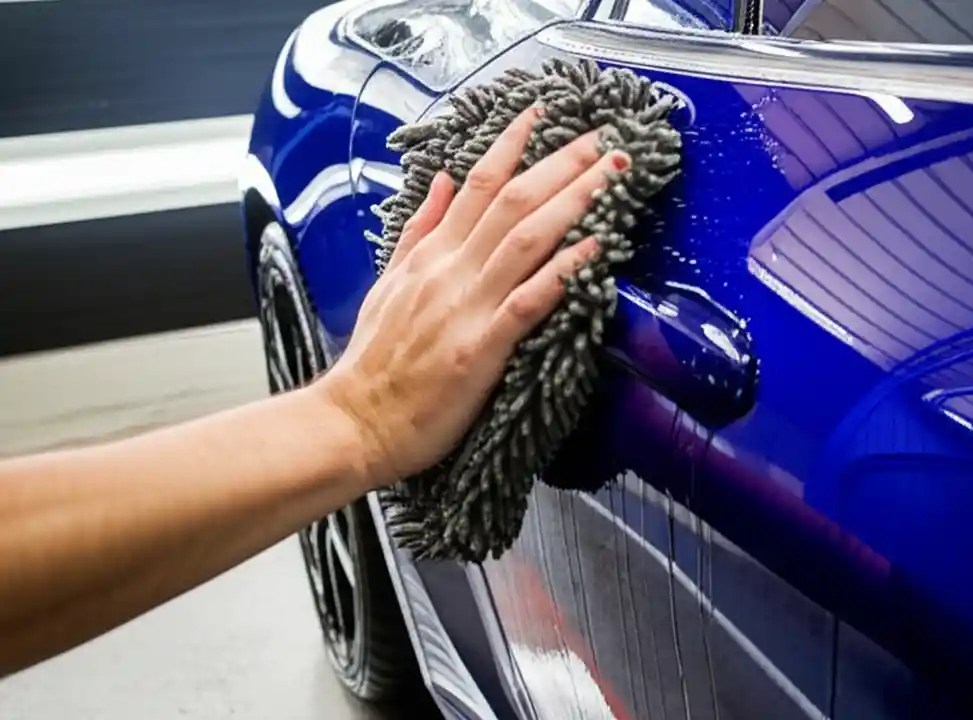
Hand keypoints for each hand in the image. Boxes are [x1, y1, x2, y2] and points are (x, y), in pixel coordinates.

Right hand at [312, 107, 630, 489]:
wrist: (356, 422)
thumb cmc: (376, 361)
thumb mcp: (389, 282)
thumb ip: (419, 229)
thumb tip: (441, 178)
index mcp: (432, 254)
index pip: (476, 184)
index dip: (512, 144)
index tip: (542, 112)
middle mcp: (451, 270)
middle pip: (513, 200)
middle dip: (562, 163)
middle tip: (604, 137)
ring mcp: (467, 307)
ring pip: (527, 238)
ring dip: (574, 201)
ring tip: (612, 173)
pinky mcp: (482, 349)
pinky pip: (529, 301)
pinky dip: (563, 271)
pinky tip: (596, 248)